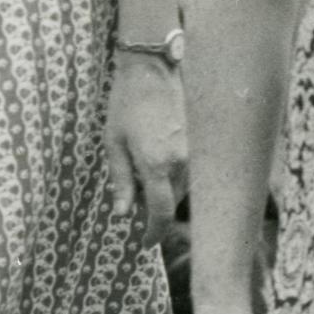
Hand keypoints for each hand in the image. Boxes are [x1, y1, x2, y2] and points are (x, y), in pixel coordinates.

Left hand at [104, 56, 186, 237]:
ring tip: (143, 171)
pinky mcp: (200, 140)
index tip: (144, 243)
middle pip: (173, 201)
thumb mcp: (113, 144)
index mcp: (156, 164)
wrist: (152, 70)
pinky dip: (175, 174)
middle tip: (133, 200)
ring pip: (184, 186)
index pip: (161, 211)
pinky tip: (158, 156)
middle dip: (155, 207)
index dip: (154, 232)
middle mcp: (182, 161)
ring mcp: (195, 150)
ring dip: (166, 190)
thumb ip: (121, 181)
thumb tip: (123, 213)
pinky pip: (190, 169)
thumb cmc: (126, 104)